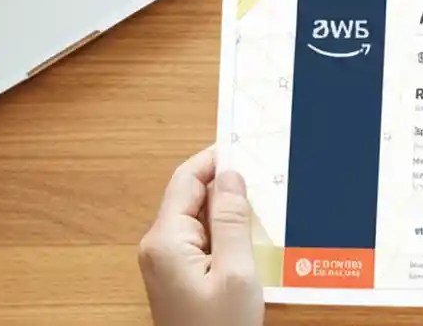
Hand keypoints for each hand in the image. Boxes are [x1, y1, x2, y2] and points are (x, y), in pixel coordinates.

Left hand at [139, 147, 264, 325]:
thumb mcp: (236, 272)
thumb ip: (232, 220)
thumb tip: (230, 175)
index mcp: (166, 240)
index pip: (187, 179)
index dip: (216, 159)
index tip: (246, 146)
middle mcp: (158, 247)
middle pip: (191, 196)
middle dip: (226, 184)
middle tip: (264, 177)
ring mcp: (166, 263)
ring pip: (199, 218)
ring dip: (228, 210)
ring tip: (263, 209)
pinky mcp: (178, 276)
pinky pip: (201, 239)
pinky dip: (225, 232)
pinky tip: (250, 239)